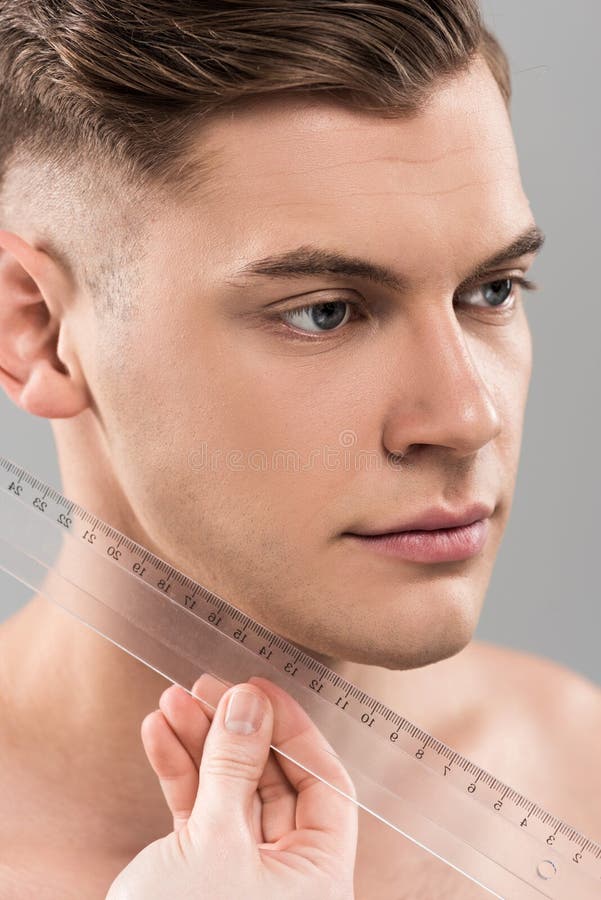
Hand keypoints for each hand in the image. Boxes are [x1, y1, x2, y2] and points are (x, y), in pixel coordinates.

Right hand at [106, 673, 357, 898]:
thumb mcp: (216, 843)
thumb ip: (233, 768)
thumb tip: (247, 701)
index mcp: (317, 875)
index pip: (324, 783)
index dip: (293, 729)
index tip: (259, 686)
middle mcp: (286, 873)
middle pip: (270, 779)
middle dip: (235, 730)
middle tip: (206, 685)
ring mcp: (240, 871)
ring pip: (228, 790)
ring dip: (198, 743)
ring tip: (171, 699)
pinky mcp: (199, 872)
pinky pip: (196, 811)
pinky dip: (177, 772)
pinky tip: (158, 733)